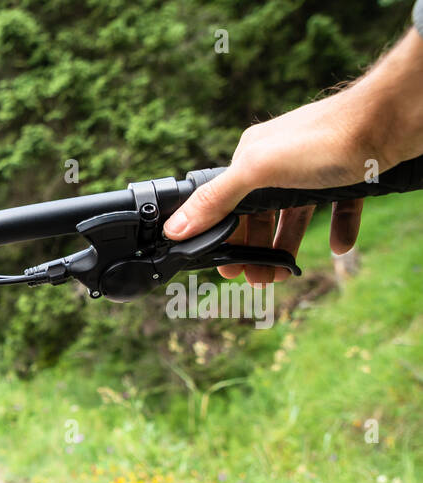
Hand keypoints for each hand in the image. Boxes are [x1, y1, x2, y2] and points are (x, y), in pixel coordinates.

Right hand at [164, 27, 422, 285]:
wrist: (393, 119)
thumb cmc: (325, 139)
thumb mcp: (258, 173)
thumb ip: (215, 201)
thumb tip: (174, 228)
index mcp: (252, 156)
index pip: (227, 205)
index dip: (224, 238)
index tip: (225, 269)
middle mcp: (280, 160)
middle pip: (261, 215)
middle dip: (256, 249)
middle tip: (256, 279)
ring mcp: (315, 167)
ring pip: (296, 215)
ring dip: (288, 245)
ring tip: (284, 273)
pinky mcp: (351, 173)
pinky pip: (339, 207)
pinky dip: (337, 228)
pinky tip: (340, 247)